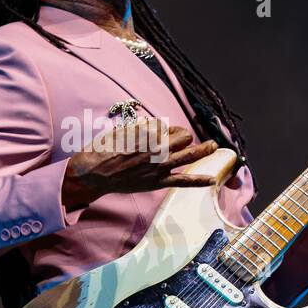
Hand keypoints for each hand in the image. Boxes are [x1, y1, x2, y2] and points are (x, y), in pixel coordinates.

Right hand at [62, 119, 217, 210]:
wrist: (94, 174)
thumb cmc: (104, 149)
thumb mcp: (121, 130)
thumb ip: (141, 127)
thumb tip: (155, 125)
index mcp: (147, 135)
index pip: (167, 126)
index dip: (166, 128)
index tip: (160, 132)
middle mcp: (156, 150)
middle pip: (183, 137)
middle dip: (184, 135)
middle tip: (183, 138)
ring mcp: (158, 167)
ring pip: (189, 155)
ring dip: (204, 150)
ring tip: (214, 146)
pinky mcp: (157, 182)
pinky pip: (182, 181)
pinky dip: (198, 180)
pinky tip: (212, 179)